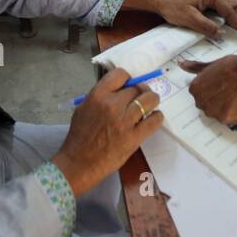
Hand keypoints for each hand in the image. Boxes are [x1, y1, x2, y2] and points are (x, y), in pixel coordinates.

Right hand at [53, 68, 162, 196]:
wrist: (79, 162)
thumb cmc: (80, 136)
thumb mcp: (84, 108)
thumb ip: (101, 97)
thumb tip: (120, 90)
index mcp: (97, 96)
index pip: (120, 74)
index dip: (127, 79)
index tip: (129, 85)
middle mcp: (112, 105)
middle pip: (136, 88)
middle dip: (140, 91)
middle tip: (141, 97)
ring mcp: (125, 121)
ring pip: (149, 100)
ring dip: (152, 101)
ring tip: (151, 104)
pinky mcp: (134, 137)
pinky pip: (154, 120)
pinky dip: (157, 117)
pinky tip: (153, 118)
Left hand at [146, 0, 236, 36]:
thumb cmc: (173, 7)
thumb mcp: (190, 19)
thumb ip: (207, 26)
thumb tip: (223, 34)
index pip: (231, 10)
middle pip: (235, 4)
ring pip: (230, 4)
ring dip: (236, 16)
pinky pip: (223, 6)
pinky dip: (229, 15)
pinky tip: (227, 25)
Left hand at [180, 55, 236, 124]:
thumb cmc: (229, 67)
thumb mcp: (209, 65)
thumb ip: (194, 67)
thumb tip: (180, 63)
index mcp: (194, 89)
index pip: (198, 94)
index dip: (210, 90)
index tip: (218, 85)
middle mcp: (200, 102)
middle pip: (206, 104)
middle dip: (214, 100)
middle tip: (225, 91)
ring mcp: (212, 111)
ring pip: (215, 112)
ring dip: (222, 108)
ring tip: (232, 97)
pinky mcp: (224, 118)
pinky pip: (226, 118)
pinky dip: (232, 113)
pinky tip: (236, 102)